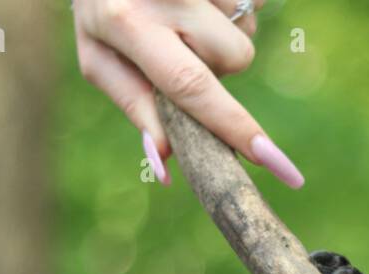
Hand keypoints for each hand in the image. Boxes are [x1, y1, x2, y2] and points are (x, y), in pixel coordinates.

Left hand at [73, 0, 302, 187]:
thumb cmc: (103, 7)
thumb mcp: (100, 54)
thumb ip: (134, 103)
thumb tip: (165, 162)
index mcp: (127, 22)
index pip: (190, 85)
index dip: (231, 124)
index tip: (268, 158)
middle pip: (235, 57)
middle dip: (220, 65)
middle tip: (184, 45)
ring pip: (247, 30)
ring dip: (225, 32)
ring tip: (188, 14)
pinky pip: (256, 0)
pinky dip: (234, 6)